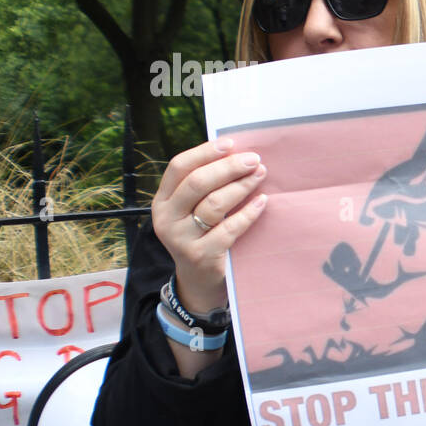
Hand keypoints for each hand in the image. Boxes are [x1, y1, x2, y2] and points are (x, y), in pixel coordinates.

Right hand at [152, 139, 267, 312]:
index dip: (205, 152)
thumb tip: (234, 152)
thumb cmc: (202, 235)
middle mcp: (166, 218)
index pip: (179, 167)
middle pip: (197, 183)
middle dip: (228, 167)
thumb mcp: (192, 211)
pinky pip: (230, 229)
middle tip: (254, 160)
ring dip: (241, 186)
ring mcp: (181, 238)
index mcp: (162, 200)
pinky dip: (249, 212)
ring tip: (260, 175)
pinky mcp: (201, 255)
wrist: (198, 281)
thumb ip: (204, 186)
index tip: (231, 143)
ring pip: (214, 204)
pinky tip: (263, 201)